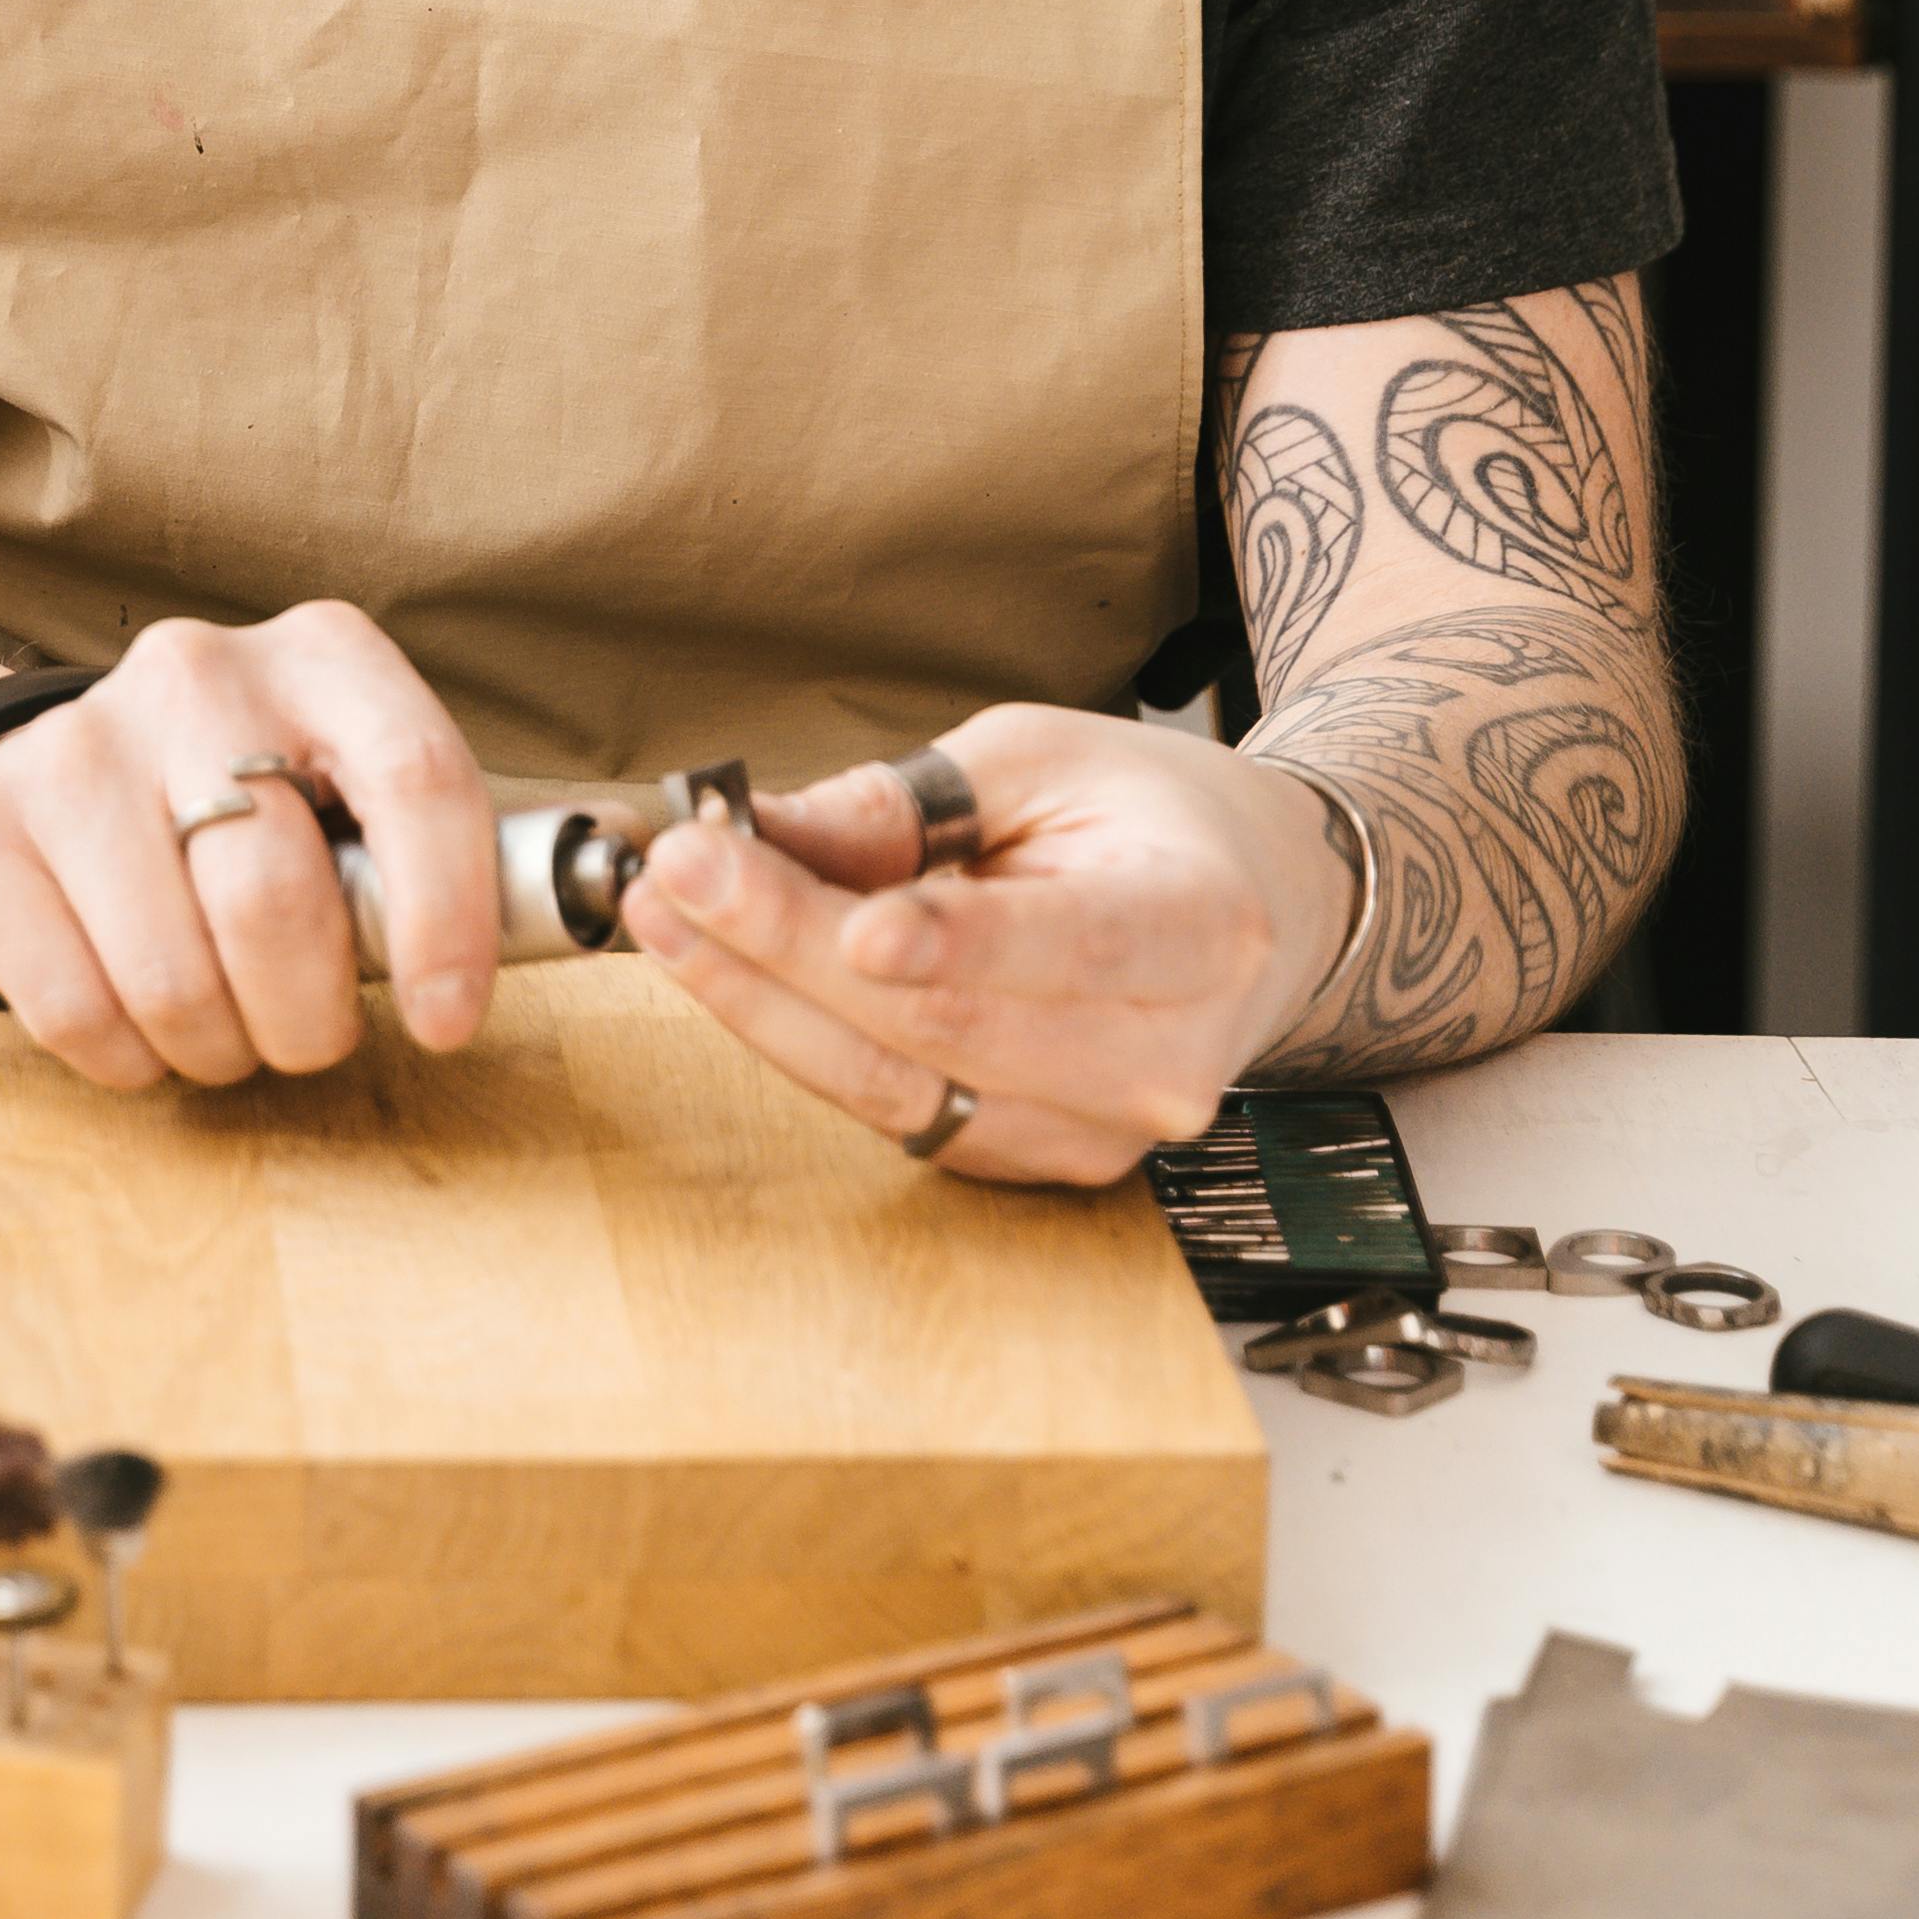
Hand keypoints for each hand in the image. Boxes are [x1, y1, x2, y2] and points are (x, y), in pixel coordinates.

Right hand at [0, 605, 499, 1090]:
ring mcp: (73, 744)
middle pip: (277, 899)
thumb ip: (419, 851)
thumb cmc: (236, 805)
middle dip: (305, 1020)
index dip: (446, 920)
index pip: (417, 779)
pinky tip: (135, 1027)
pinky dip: (122, 1056)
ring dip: (213, 1046)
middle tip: (302, 1037)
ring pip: (174, 974)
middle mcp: (195, 673)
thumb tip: (526, 940)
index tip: (447, 1024)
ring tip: (217, 1025)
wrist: (39, 770)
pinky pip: (72, 1008)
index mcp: (321, 657)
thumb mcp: (344, 790)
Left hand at [618, 707, 1352, 1184]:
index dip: (957, 943)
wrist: (1252, 916)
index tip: (848, 920)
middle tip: (681, 869)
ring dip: (762, 1001)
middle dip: (794, 947)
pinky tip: (725, 966)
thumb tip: (761, 829)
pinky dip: (797, 1036)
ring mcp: (1097, 1129)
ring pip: (901, 1084)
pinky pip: (892, 1107)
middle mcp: (1161, 1055)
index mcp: (1198, 928)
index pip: (1072, 948)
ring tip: (667, 913)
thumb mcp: (1041, 759)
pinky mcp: (1031, 1159)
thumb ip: (907, 804)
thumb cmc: (1148, 821)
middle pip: (952, 1026)